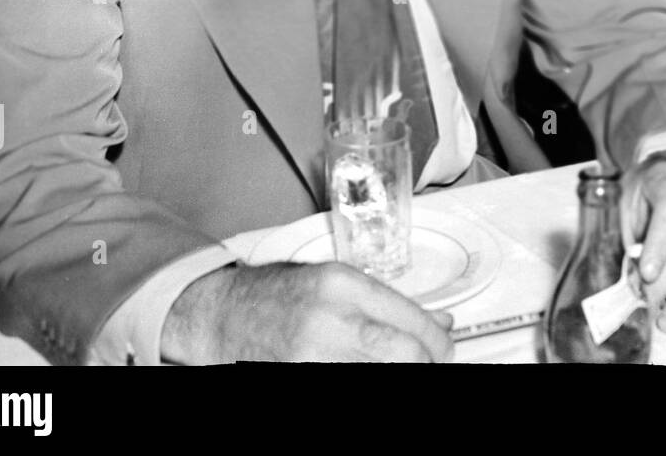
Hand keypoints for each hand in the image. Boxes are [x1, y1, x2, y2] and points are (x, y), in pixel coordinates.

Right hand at [162, 261, 455, 362]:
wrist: (221, 316)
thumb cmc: (277, 295)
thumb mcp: (335, 282)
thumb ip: (388, 302)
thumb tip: (440, 321)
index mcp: (341, 285)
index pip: (410, 320)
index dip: (437, 341)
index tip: (443, 347)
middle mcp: (329, 319)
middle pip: (404, 353)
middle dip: (428, 362)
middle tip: (432, 363)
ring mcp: (312, 355)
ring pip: (381, 371)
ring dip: (401, 372)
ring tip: (406, 367)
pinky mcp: (300, 376)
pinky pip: (350, 382)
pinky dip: (369, 379)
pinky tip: (371, 372)